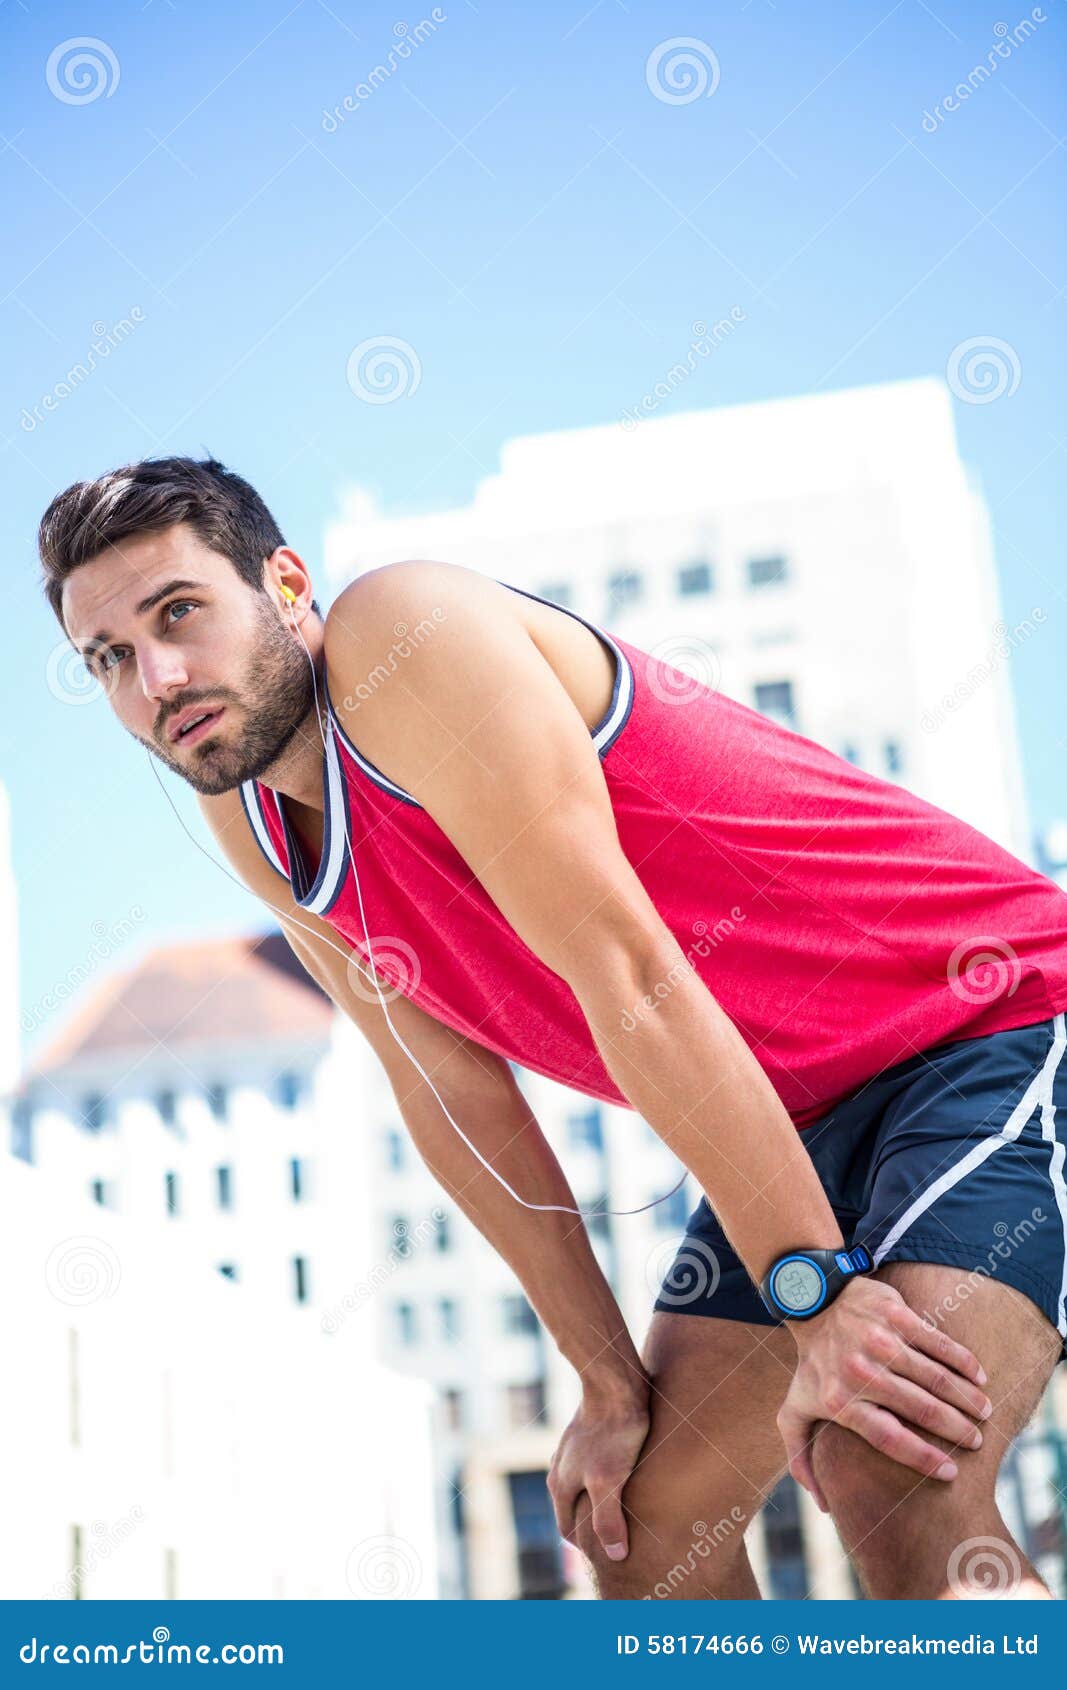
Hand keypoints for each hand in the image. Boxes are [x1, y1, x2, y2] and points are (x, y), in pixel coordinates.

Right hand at [547, 1370, 650, 1561]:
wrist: (614, 1382)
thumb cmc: (613, 1432)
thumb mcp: (609, 1481)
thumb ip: (608, 1520)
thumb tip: (615, 1556)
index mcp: (559, 1485)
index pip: (568, 1530)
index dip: (588, 1547)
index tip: (611, 1557)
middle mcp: (560, 1468)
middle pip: (574, 1508)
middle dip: (593, 1525)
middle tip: (622, 1537)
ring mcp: (573, 1449)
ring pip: (583, 1485)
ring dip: (600, 1499)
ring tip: (627, 1508)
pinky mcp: (589, 1434)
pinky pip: (594, 1465)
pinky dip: (606, 1477)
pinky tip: (628, 1475)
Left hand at [777, 1276, 991, 1509]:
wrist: (812, 1300)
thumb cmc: (811, 1366)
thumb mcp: (793, 1411)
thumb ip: (801, 1458)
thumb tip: (826, 1506)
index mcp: (840, 1400)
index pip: (890, 1438)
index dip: (924, 1458)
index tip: (950, 1472)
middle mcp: (861, 1372)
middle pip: (922, 1409)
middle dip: (956, 1430)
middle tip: (975, 1441)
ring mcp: (880, 1341)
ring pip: (936, 1378)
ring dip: (966, 1398)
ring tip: (983, 1413)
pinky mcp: (895, 1314)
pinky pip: (939, 1343)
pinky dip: (964, 1362)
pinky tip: (980, 1377)